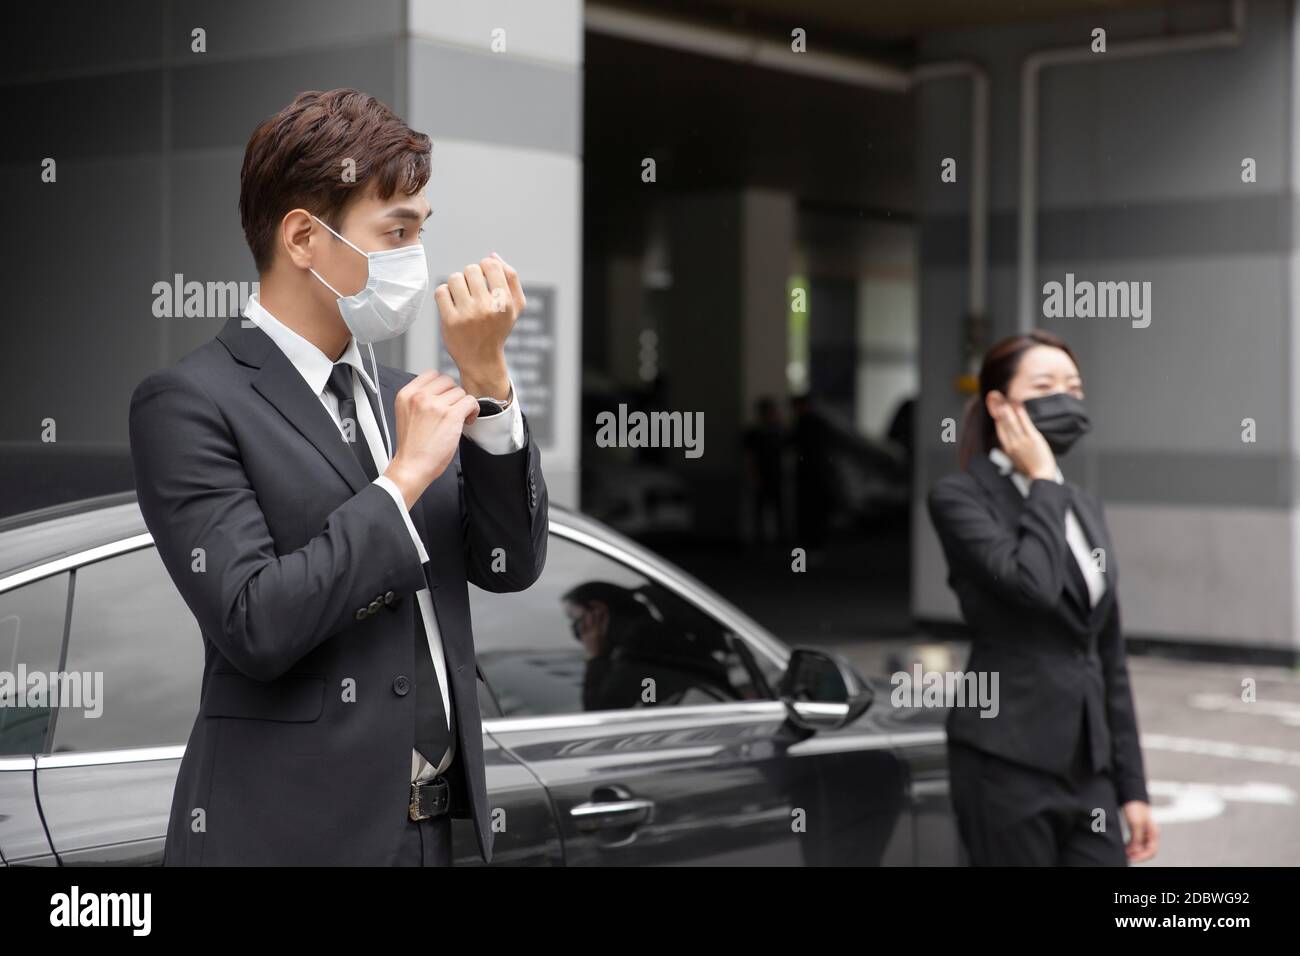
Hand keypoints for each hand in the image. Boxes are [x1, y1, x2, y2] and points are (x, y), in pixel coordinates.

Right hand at [383, 372, 480, 507]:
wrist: (412, 467)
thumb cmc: (411, 447)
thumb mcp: (406, 414)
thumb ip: (419, 399)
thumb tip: (441, 391)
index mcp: (406, 394)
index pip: (432, 374)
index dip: (442, 387)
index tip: (444, 398)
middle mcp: (420, 396)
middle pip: (448, 381)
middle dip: (453, 395)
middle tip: (452, 410)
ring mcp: (435, 405)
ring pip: (460, 392)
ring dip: (462, 405)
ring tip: (458, 419)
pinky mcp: (451, 415)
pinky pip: (471, 401)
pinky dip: (473, 410)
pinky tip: (467, 421)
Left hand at [435, 252, 524, 400]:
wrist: (481, 361)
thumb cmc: (498, 329)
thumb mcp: (515, 306)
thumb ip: (510, 278)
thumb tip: (492, 255)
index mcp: (505, 302)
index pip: (490, 265)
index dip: (485, 267)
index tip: (484, 279)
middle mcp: (487, 307)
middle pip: (470, 269)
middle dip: (469, 276)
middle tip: (471, 290)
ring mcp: (467, 315)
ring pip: (454, 278)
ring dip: (456, 284)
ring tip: (461, 296)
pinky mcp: (450, 321)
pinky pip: (441, 291)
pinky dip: (444, 295)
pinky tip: (451, 304)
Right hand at [990, 394, 1056, 480]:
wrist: (1041, 477)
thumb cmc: (1031, 468)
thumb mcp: (1016, 458)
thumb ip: (1012, 446)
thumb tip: (1010, 437)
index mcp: (1007, 447)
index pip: (999, 427)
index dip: (995, 414)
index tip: (993, 404)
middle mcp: (1012, 443)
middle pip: (1002, 422)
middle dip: (997, 407)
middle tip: (993, 395)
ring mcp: (1021, 440)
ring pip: (1011, 421)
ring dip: (1007, 407)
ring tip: (1003, 396)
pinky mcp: (1032, 438)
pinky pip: (1024, 423)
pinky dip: (1019, 412)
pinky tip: (1017, 404)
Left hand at [1122, 800, 1157, 861]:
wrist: (1131, 796)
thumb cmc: (1136, 807)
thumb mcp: (1136, 823)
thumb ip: (1137, 838)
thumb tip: (1135, 851)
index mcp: (1154, 833)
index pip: (1151, 851)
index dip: (1141, 857)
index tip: (1131, 859)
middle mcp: (1150, 834)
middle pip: (1146, 850)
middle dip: (1137, 856)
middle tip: (1127, 858)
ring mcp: (1144, 833)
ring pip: (1140, 847)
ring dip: (1132, 852)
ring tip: (1124, 854)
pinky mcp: (1137, 830)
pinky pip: (1135, 842)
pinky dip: (1130, 847)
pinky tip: (1124, 848)